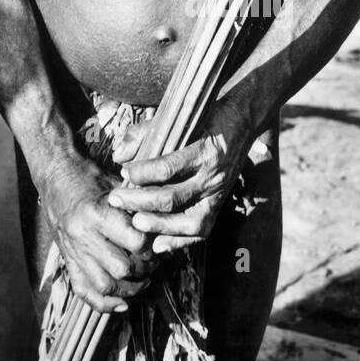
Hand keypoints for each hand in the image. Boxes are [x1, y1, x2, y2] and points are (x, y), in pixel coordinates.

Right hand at [41, 155, 154, 313]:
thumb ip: (137, 207)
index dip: (153, 245)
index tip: (158, 241)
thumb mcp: (115, 185)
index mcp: (96, 213)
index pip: (136, 242)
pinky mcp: (67, 260)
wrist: (54, 174)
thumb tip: (163, 227)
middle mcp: (82, 235)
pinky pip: (84, 291)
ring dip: (128, 289)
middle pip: (122, 269)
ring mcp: (72, 251)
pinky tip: (121, 301)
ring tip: (141, 280)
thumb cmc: (89, 175)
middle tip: (154, 262)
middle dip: (144, 269)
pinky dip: (104, 303)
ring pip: (105, 285)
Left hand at [108, 100, 251, 253]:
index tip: (124, 171)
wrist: (243, 123)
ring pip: (190, 222)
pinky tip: (158, 243)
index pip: (168, 168)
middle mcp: (212, 177)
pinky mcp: (219, 207)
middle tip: (116, 199)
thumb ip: (145, 133)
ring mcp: (218, 195)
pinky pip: (201, 232)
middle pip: (173, 198)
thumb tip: (119, 156)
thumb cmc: (207, 117)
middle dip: (140, 201)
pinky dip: (179, 242)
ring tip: (135, 221)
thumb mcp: (179, 116)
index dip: (142, 172)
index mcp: (204, 152)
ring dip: (159, 225)